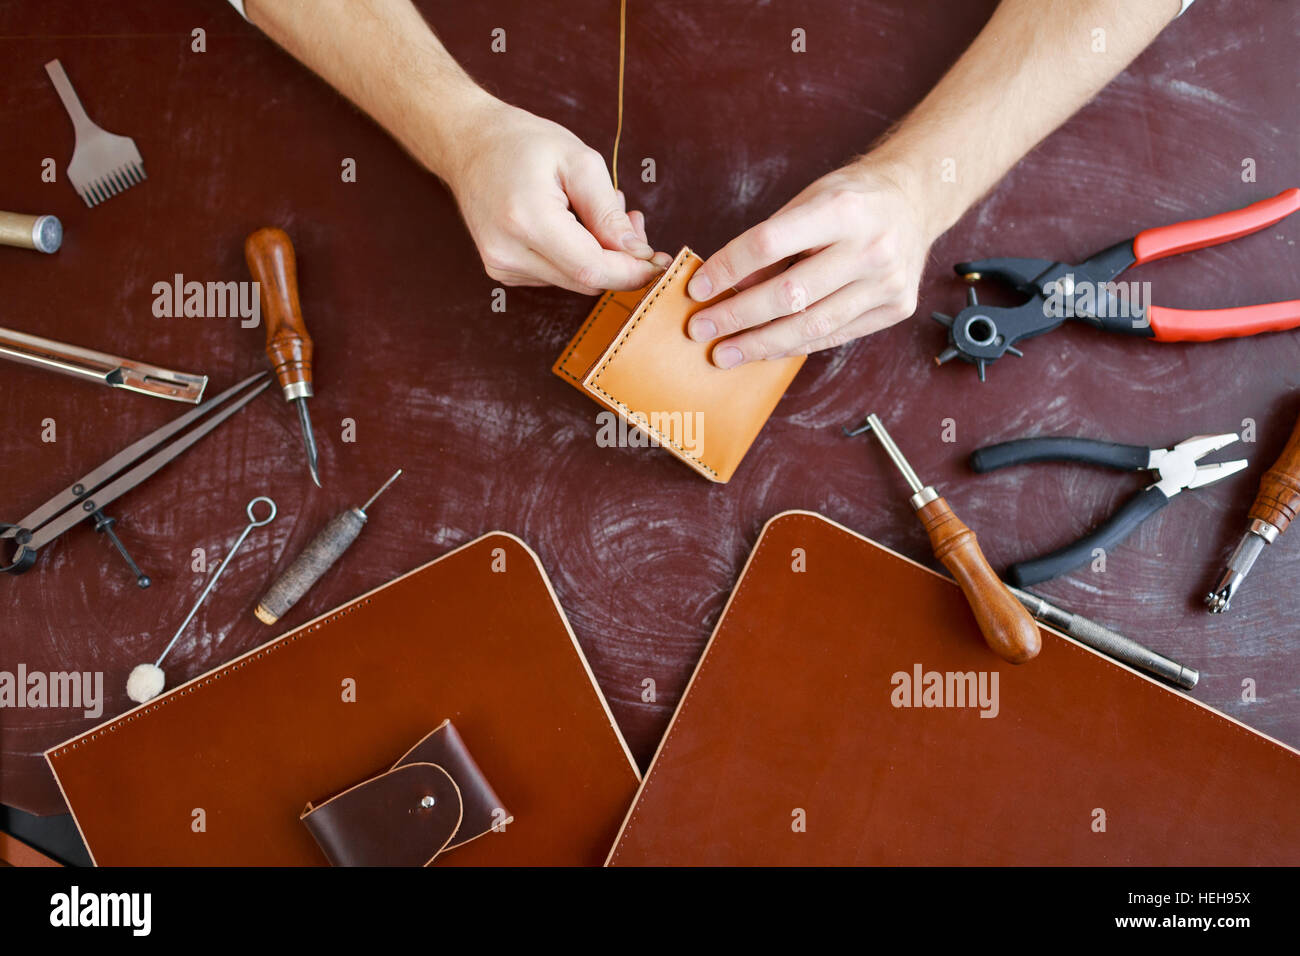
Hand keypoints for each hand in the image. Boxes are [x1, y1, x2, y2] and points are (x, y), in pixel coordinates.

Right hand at [439, 98, 670, 293]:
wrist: (467, 143)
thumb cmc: (522, 143)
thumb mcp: (578, 162)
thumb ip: (609, 213)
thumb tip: (638, 254)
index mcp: (527, 221)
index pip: (592, 270)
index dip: (632, 272)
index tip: (660, 261)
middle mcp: (508, 253)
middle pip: (586, 281)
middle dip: (621, 260)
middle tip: (635, 221)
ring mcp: (502, 266)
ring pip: (574, 281)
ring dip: (600, 256)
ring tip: (600, 211)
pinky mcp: (502, 271)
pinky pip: (556, 275)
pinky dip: (576, 256)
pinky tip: (573, 224)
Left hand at [685, 160, 931, 366]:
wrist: (915, 200)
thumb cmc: (852, 199)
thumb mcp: (809, 200)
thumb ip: (771, 243)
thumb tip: (726, 288)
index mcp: (842, 209)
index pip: (769, 243)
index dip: (727, 269)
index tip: (697, 289)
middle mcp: (870, 247)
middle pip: (789, 294)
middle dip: (737, 316)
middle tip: (701, 330)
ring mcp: (887, 282)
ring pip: (811, 326)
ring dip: (760, 344)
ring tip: (725, 353)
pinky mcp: (896, 308)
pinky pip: (833, 336)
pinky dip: (794, 345)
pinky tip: (765, 350)